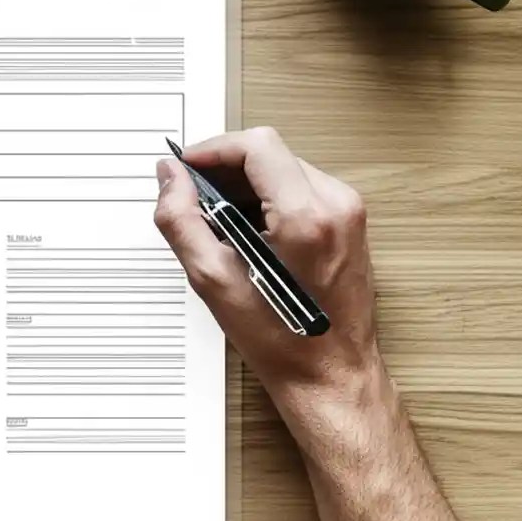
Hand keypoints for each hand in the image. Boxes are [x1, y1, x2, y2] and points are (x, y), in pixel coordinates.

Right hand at [153, 127, 378, 405]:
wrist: (331, 374)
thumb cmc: (281, 340)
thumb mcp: (212, 280)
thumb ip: (181, 219)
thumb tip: (169, 177)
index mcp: (305, 216)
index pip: (256, 145)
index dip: (214, 148)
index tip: (188, 167)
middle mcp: (335, 205)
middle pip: (270, 153)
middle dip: (226, 169)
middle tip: (196, 200)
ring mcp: (349, 212)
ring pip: (285, 167)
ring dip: (247, 185)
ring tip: (222, 225)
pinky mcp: (352, 222)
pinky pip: (302, 187)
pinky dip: (270, 198)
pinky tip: (250, 234)